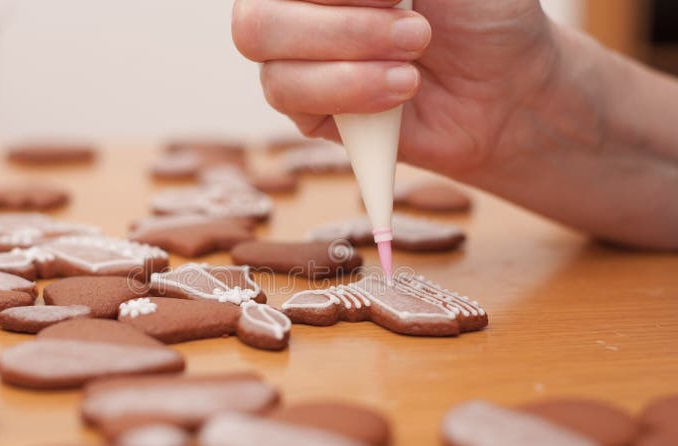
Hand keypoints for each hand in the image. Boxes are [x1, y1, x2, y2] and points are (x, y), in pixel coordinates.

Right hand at [232, 0, 558, 177]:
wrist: (508, 85)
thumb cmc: (481, 14)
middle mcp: (301, 12)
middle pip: (255, 19)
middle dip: (341, 27)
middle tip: (414, 31)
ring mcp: (299, 63)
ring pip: (272, 67)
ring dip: (350, 61)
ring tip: (413, 64)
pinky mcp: (313, 114)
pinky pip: (295, 105)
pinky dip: (351, 93)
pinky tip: (400, 90)